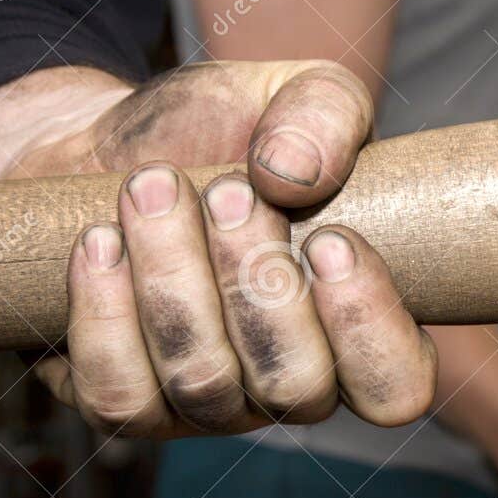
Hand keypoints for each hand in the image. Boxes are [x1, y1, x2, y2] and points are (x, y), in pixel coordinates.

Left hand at [0, 61, 436, 435]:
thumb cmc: (222, 130)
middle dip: (256, 285)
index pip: (397, 387)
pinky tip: (100, 243)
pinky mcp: (127, 401)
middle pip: (295, 387)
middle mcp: (293, 385)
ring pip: (203, 383)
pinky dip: (106, 315)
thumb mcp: (294, 91)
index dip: (366, 329)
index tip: (327, 239)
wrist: (103, 145)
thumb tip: (292, 172)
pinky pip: (119, 393)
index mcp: (359, 330)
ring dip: (172, 281)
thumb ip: (324, 113)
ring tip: (151, 189)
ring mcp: (210, 406)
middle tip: (228, 193)